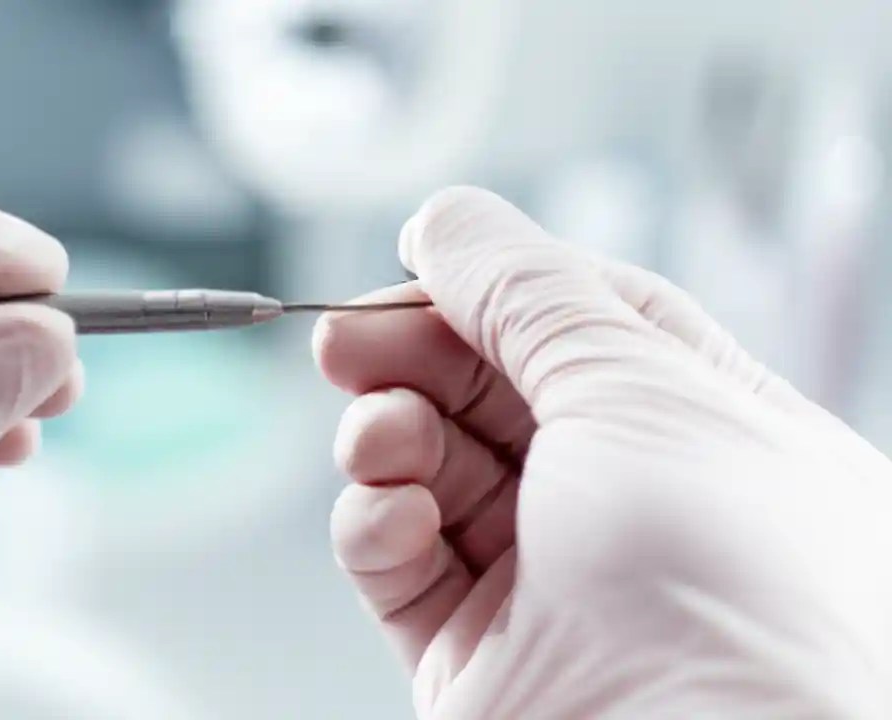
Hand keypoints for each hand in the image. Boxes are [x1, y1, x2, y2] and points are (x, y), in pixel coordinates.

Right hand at [314, 187, 891, 717]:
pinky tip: (392, 520)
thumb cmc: (727, 595)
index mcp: (709, 430)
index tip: (420, 256)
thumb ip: (530, 291)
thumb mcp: (636, 389)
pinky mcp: (476, 654)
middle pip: (495, 391)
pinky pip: (399, 563)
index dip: (500, 280)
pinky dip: (378, 527)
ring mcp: (550, 581)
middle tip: (345, 338)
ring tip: (378, 436)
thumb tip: (450, 219)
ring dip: (388, 437)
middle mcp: (633, 505)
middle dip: (414, 353)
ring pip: (434, 472)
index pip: (590, 320)